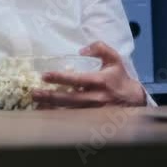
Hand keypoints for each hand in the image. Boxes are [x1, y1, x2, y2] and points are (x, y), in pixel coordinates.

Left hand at [32, 42, 147, 108]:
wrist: (132, 99)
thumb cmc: (119, 77)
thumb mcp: (114, 58)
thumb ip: (100, 48)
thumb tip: (81, 50)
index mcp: (100, 81)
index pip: (77, 79)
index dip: (60, 78)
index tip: (45, 75)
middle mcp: (95, 97)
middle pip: (69, 99)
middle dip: (50, 96)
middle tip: (34, 92)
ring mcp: (93, 110)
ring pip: (69, 111)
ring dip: (52, 107)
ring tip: (36, 103)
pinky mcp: (91, 118)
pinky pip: (72, 117)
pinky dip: (59, 115)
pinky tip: (47, 112)